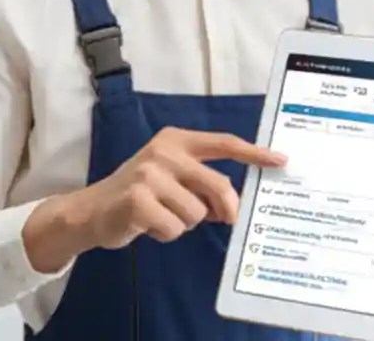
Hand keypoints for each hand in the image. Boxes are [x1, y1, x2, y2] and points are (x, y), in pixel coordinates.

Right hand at [23, 128, 284, 271]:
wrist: (92, 210)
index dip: (255, 153)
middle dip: (224, 208)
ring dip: (184, 223)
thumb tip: (235, 204)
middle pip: (218, 185)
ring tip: (162, 215)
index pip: (224, 143)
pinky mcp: (138, 200)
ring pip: (197, 213)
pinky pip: (175, 228)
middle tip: (222, 219)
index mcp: (176, 140)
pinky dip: (166, 234)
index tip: (281, 161)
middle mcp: (164, 152)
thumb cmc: (140, 194)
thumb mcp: (171, 177)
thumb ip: (202, 181)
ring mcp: (149, 175)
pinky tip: (148, 225)